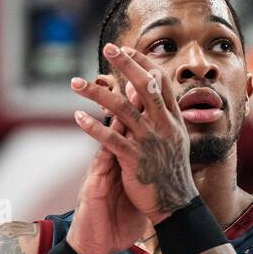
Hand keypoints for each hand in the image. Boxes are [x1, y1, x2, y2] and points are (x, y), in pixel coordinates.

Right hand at [67, 88, 150, 253]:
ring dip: (110, 114)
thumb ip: (140, 174)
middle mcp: (111, 162)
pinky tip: (92, 124)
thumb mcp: (133, 195)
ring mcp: (102, 172)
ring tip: (116, 91)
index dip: (143, 109)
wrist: (95, 247)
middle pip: (120, 126)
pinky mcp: (94, 186)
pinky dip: (96, 141)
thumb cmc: (116, 222)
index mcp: (123, 162)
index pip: (134, 131)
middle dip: (127, 101)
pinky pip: (98, 161)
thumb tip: (158, 163)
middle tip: (134, 74)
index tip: (153, 86)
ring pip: (107, 136)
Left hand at [71, 43, 196, 224]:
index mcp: (173, 119)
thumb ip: (162, 114)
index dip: (143, 62)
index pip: (159, 81)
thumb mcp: (174, 139)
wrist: (177, 205)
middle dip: (126, 64)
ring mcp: (149, 142)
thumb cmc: (172, 173)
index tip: (126, 48)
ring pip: (121, 109)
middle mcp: (163, 126)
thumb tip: (146, 89)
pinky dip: (93, 127)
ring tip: (75, 83)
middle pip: (144, 86)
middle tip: (108, 47)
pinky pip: (111, 139)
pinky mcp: (134, 160)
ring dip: (96, 93)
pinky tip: (78, 117)